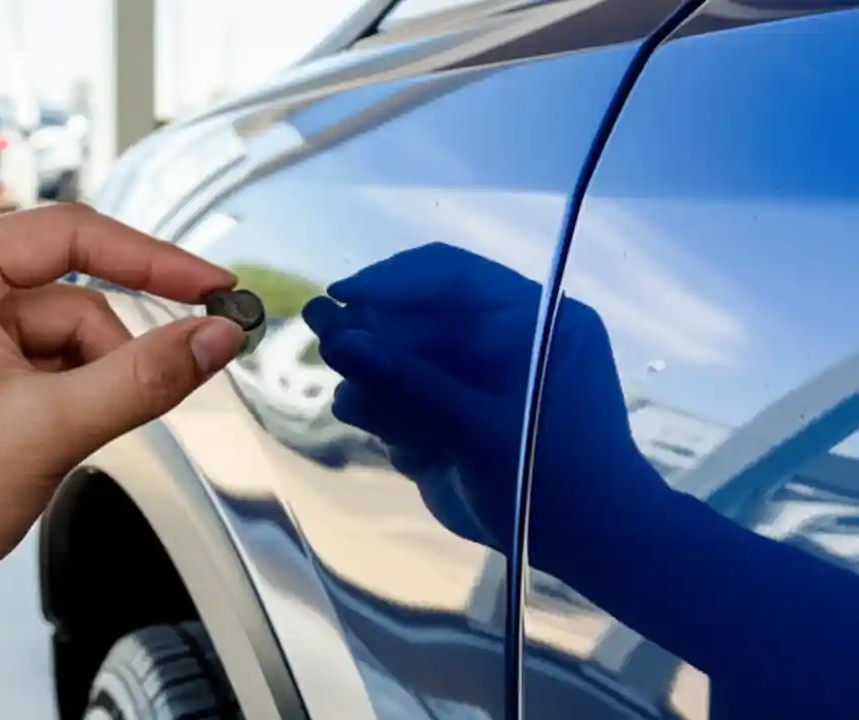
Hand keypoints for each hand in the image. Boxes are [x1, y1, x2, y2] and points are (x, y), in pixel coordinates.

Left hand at [0, 205, 242, 621]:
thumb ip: (144, 378)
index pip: (76, 234)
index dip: (157, 261)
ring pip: (65, 343)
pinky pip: (42, 372)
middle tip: (128, 409)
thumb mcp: (48, 428)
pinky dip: (63, 406)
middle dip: (110, 359)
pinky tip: (40, 450)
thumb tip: (214, 338)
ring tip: (54, 447)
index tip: (215, 288)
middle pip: (76, 300)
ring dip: (84, 392)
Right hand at [303, 243, 647, 571]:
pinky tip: (408, 452)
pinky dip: (390, 420)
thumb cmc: (552, 483)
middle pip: (415, 317)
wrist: (585, 549)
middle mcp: (501, 339)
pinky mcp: (450, 414)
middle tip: (323, 337)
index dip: (392, 282)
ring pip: (398, 361)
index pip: (450, 277)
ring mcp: (473, 378)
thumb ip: (409, 387)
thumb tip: (339, 342)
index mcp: (532, 319)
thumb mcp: (480, 433)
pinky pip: (400, 400)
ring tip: (360, 409)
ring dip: (376, 386)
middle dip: (372, 337)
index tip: (344, 297)